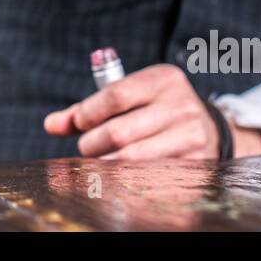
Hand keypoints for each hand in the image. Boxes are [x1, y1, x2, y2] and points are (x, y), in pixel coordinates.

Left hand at [43, 63, 260, 160]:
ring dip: (105, 165)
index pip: (115, 95)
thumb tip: (51, 125)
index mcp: (163, 79)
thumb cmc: (155, 109)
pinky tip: (118, 177)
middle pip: (119, 132)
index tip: (78, 124)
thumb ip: (89, 108)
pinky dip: (126, 180)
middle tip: (87, 148)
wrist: (208, 128)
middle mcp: (181, 105)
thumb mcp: (130, 96)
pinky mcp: (196, 164)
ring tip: (99, 162)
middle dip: (92, 144)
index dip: (88, 113)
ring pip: (132, 159)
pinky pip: (149, 177)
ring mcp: (191, 136)